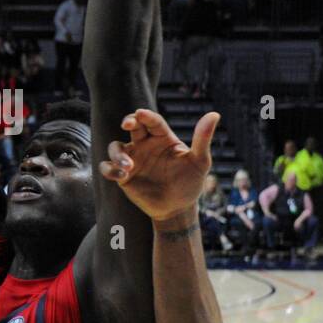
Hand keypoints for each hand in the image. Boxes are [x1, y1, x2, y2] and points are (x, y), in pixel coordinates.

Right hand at [98, 108, 219, 221]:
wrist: (177, 209)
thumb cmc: (190, 182)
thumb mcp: (200, 162)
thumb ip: (202, 139)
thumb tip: (214, 114)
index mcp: (163, 138)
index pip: (153, 121)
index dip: (146, 116)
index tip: (141, 114)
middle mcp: (145, 145)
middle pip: (132, 126)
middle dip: (128, 121)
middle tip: (127, 124)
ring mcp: (133, 159)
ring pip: (116, 147)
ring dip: (118, 154)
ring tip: (129, 166)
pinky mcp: (123, 176)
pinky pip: (108, 168)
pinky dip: (110, 169)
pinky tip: (121, 176)